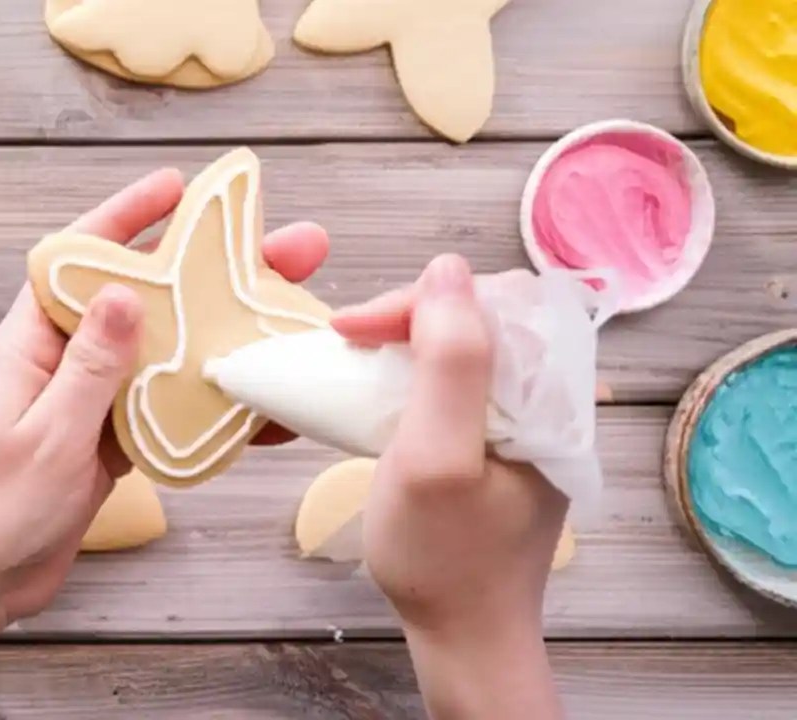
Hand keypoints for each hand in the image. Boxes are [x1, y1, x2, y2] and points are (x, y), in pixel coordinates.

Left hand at [0, 166, 330, 622]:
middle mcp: (60, 362)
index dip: (126, 217)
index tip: (178, 187)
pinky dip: (207, 407)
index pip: (76, 260)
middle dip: (208, 274)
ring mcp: (86, 403)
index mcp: (29, 345)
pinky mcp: (104, 443)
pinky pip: (163, 410)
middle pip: (142, 302)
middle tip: (283, 254)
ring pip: (162, 355)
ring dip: (219, 339)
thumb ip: (89, 366)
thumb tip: (125, 291)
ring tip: (288, 323)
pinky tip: (259, 409)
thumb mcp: (45, 436)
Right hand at [332, 254, 565, 718]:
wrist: (465, 635)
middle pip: (485, 315)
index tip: (351, 331)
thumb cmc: (442, 558)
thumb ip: (451, 362)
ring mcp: (533, 419)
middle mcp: (557, 398)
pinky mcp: (508, 439)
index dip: (417, 302)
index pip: (494, 300)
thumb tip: (448, 268)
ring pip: (473, 343)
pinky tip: (389, 387)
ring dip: (412, 340)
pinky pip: (468, 378)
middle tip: (350, 341)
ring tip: (362, 356)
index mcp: (557, 396)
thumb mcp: (435, 458)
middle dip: (411, 314)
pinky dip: (421, 370)